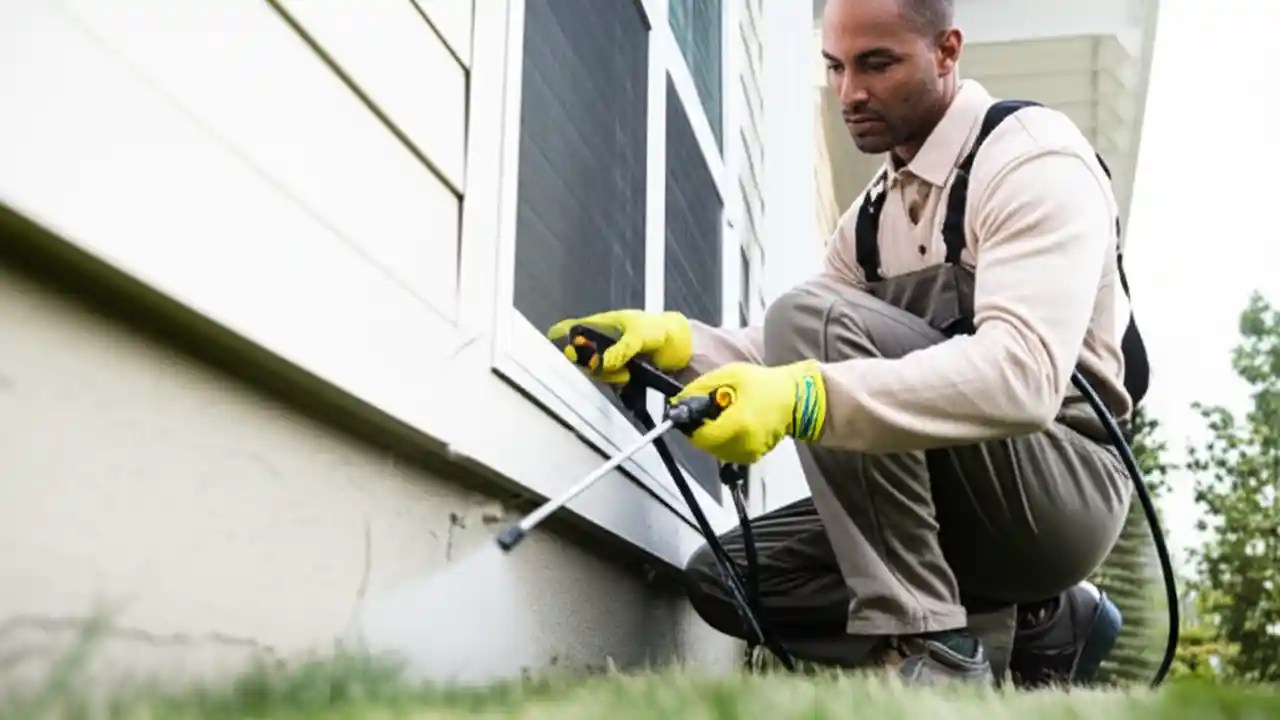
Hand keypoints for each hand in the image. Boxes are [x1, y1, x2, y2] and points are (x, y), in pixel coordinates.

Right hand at [546, 309, 691, 385]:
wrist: (680, 345)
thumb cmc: (659, 329)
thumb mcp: (640, 335)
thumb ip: (622, 348)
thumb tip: (603, 363)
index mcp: (601, 324)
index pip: (573, 328)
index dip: (560, 338)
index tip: (560, 350)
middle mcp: (602, 342)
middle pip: (579, 356)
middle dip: (588, 365)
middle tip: (601, 367)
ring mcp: (610, 358)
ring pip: (594, 371)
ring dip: (606, 376)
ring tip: (625, 375)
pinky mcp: (619, 372)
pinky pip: (609, 381)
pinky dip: (616, 383)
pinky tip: (628, 380)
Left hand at [672, 359, 826, 464]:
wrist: (796, 400)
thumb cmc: (768, 385)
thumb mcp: (731, 375)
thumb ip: (702, 387)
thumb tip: (679, 400)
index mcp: (738, 424)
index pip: (699, 436)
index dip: (690, 424)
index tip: (690, 412)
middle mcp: (743, 444)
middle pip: (705, 444)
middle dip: (702, 427)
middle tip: (712, 409)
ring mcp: (749, 453)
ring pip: (715, 450)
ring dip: (712, 433)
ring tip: (726, 414)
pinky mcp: (753, 456)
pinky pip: (727, 452)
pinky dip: (724, 439)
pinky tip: (734, 423)